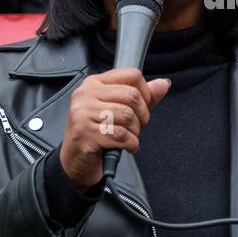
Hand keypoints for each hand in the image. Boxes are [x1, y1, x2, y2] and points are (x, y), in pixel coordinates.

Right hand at [58, 68, 170, 191]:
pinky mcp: (85, 134)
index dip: (145, 92)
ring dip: (135, 132)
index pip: (131, 75)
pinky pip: (121, 135)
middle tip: (136, 127)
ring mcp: (83, 114)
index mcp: (94, 83)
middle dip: (142, 116)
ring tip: (128, 137)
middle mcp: (86, 95)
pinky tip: (126, 146)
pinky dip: (131, 144)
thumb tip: (162, 84)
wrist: (75, 161)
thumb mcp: (118, 110)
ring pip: (128, 116)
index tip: (142, 107)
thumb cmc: (95, 134)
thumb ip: (141, 97)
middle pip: (132, 96)